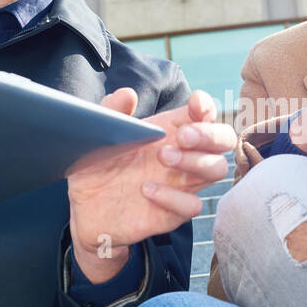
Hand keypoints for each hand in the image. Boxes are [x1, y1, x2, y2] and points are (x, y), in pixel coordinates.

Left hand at [67, 88, 234, 283]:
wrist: (83, 209)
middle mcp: (183, 156)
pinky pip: (192, 205)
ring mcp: (181, 184)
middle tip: (182, 137)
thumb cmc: (97, 167)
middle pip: (224, 140)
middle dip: (211, 135)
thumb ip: (111, 111)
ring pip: (217, 169)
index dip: (206, 107)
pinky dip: (174, 197)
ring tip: (163, 158)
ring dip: (196, 162)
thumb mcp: (99, 135)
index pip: (203, 114)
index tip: (195, 104)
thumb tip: (128, 94)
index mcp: (171, 131)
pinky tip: (147, 190)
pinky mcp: (173, 212)